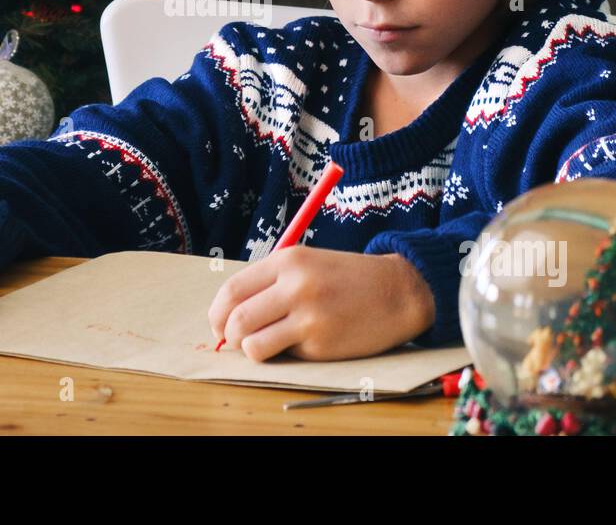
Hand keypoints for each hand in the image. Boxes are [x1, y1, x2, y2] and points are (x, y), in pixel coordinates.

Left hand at [207, 246, 435, 361]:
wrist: (398, 290)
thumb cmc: (348, 278)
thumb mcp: (307, 263)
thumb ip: (271, 282)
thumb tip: (231, 313)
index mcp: (287, 260)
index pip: (232, 289)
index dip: (217, 312)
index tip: (218, 324)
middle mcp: (294, 285)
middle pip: (236, 317)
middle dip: (227, 335)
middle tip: (233, 341)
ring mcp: (308, 315)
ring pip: (252, 343)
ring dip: (248, 349)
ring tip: (260, 346)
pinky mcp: (321, 342)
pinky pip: (282, 354)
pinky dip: (279, 354)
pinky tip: (295, 345)